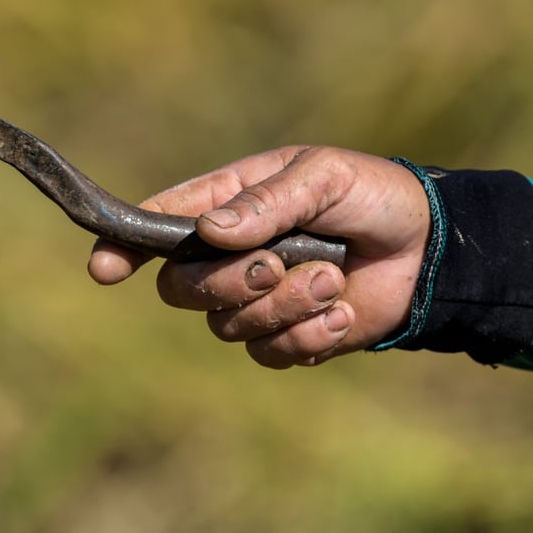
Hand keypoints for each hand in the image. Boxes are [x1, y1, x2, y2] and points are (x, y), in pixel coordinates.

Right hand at [88, 146, 430, 368]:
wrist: (430, 250)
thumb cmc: (371, 198)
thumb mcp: (322, 178)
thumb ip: (266, 202)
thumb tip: (209, 234)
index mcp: (227, 206)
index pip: (157, 226)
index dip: (121, 247)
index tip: (102, 269)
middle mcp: (230, 257)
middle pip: (182, 289)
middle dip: (230, 283)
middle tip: (279, 263)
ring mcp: (256, 301)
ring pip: (228, 327)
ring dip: (284, 306)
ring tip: (333, 279)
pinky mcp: (287, 338)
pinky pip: (271, 355)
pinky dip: (309, 337)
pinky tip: (342, 312)